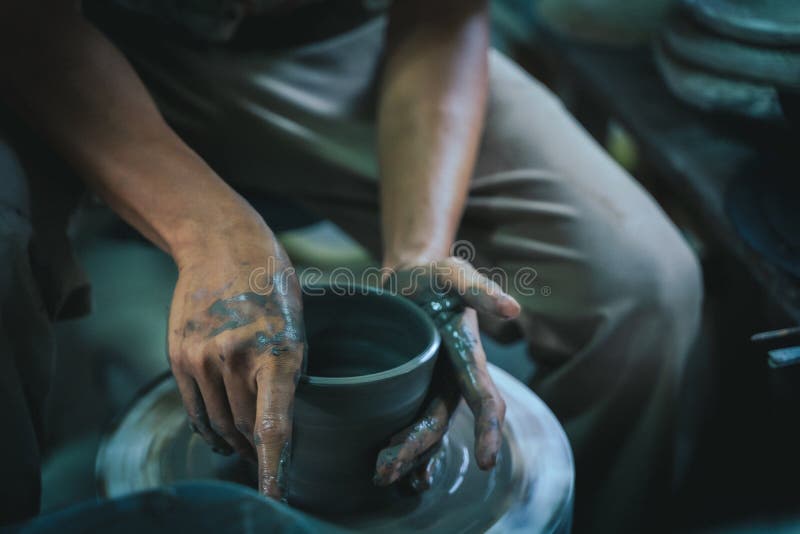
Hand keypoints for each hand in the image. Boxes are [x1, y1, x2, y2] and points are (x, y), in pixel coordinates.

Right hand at [167, 220, 304, 499]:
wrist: (220, 245)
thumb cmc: (271, 285)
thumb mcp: (296, 326)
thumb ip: (287, 373)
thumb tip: (278, 423)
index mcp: (276, 352)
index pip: (273, 425)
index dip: (274, 467)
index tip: (276, 497)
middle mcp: (235, 359)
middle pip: (246, 429)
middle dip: (260, 450)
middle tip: (270, 458)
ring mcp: (202, 359)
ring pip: (220, 423)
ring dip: (235, 441)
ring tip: (248, 446)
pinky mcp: (179, 358)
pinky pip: (196, 409)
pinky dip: (211, 426)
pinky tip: (222, 431)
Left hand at [373, 257, 519, 486]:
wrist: (407, 277)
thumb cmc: (433, 276)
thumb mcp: (454, 273)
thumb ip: (479, 290)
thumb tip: (514, 310)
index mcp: (468, 356)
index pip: (485, 399)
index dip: (488, 429)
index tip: (485, 461)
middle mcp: (453, 379)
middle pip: (441, 422)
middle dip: (420, 449)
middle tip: (388, 471)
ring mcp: (430, 386)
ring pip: (425, 429)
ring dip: (407, 455)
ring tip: (382, 476)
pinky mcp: (409, 388)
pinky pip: (409, 422)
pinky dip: (404, 449)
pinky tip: (391, 473)